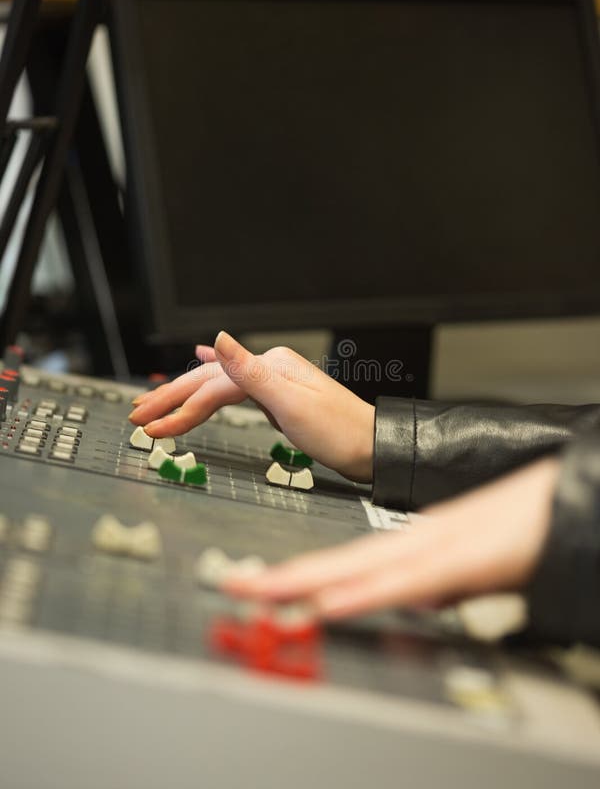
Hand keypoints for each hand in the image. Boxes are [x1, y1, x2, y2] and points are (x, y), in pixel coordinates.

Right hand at [129, 331, 374, 481]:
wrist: (373, 449)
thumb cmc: (338, 432)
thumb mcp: (291, 404)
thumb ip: (250, 373)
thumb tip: (216, 339)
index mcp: (270, 366)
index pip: (211, 387)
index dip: (178, 408)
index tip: (150, 429)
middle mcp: (270, 368)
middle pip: (210, 382)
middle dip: (171, 399)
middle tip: (137, 416)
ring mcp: (274, 381)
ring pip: (218, 387)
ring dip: (185, 394)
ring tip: (156, 399)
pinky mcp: (279, 398)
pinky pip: (235, 387)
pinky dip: (215, 379)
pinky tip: (206, 361)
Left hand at [224, 456, 558, 618]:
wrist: (563, 500)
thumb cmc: (521, 526)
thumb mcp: (469, 566)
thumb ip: (438, 582)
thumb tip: (415, 599)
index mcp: (412, 545)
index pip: (342, 564)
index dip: (296, 575)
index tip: (258, 584)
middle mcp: (414, 543)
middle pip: (337, 564)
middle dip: (283, 578)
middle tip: (234, 586)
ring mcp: (436, 549)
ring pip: (360, 569)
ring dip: (308, 582)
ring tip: (262, 589)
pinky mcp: (463, 561)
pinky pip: (406, 582)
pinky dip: (367, 593)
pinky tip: (333, 601)